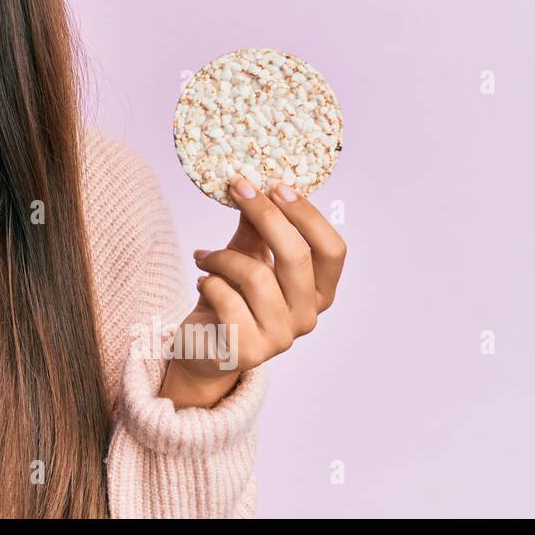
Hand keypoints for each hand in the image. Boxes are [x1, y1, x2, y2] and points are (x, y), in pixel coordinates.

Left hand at [159, 173, 346, 406]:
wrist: (202, 346)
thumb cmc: (231, 297)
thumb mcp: (248, 256)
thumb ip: (257, 227)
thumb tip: (257, 183)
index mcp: (319, 292)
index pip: (332, 250)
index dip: (308, 216)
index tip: (277, 186)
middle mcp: (307, 317)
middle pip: (297, 257)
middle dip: (266, 215)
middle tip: (237, 189)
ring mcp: (281, 338)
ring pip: (256, 276)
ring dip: (222, 257)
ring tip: (204, 257)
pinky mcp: (249, 352)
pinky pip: (228, 300)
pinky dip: (210, 282)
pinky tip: (203, 283)